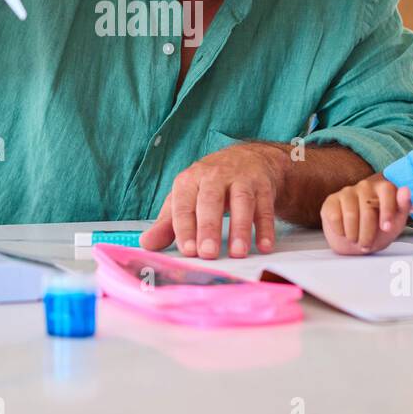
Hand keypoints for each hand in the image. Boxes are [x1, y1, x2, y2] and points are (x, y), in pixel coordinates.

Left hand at [139, 143, 287, 258]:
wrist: (247, 159)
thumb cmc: (209, 185)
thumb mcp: (185, 199)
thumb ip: (167, 224)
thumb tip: (146, 245)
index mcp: (190, 181)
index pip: (184, 205)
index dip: (185, 228)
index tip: (188, 251)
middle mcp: (214, 176)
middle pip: (210, 201)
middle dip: (209, 228)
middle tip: (209, 254)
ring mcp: (241, 178)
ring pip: (241, 201)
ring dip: (240, 228)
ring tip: (238, 253)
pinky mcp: (263, 184)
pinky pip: (265, 206)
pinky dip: (266, 226)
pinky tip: (264, 245)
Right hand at [320, 173, 410, 254]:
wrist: (357, 240)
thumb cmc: (379, 231)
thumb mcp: (396, 223)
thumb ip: (403, 207)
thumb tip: (405, 190)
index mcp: (383, 188)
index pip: (387, 190)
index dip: (387, 211)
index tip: (386, 228)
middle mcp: (365, 186)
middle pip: (367, 208)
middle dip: (368, 232)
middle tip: (367, 244)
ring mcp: (347, 192)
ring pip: (350, 214)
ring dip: (354, 234)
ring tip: (356, 239)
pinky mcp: (331, 201)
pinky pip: (335, 217)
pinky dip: (341, 231)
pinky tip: (345, 232)